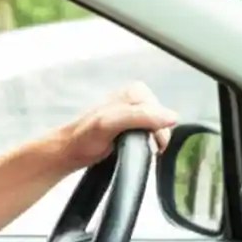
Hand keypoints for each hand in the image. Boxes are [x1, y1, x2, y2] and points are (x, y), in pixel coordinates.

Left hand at [50, 82, 177, 174]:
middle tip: (134, 146)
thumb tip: (172, 117)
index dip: (157, 131)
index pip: (163, 113)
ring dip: (149, 142)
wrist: (69, 150)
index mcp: (135, 91)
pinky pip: (150, 134)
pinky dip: (146, 143)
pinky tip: (132, 147)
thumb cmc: (85, 137)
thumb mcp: (111, 123)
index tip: (143, 142)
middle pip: (162, 121)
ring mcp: (135, 111)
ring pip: (158, 129)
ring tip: (130, 147)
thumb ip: (141, 117)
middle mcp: (137, 97)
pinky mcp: (132, 124)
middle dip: (153, 137)